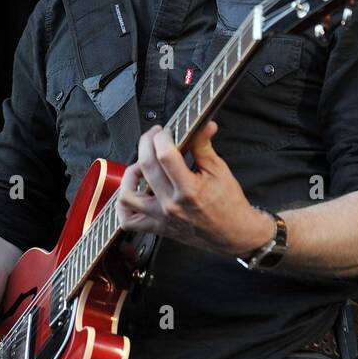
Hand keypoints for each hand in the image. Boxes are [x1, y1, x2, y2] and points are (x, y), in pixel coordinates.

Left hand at [116, 120, 274, 256]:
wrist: (234, 233)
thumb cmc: (229, 205)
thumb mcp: (220, 170)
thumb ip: (204, 145)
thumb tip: (202, 125)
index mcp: (189, 189)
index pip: (165, 155)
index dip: (162, 136)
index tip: (166, 131)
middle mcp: (171, 205)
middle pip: (145, 167)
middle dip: (146, 143)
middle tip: (154, 137)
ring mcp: (161, 217)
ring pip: (128, 195)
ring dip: (130, 175)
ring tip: (141, 165)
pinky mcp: (158, 226)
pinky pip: (128, 221)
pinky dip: (123, 206)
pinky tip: (133, 192)